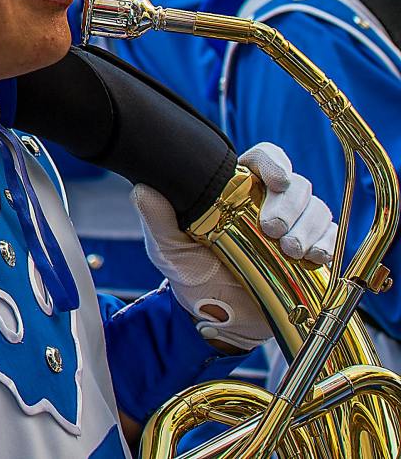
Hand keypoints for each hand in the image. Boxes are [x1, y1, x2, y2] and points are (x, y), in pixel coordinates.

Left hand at [132, 141, 336, 350]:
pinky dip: (326, 245)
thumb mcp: (168, 246)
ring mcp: (293, 227)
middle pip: (296, 185)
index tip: (274, 180)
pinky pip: (331, 238)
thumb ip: (157, 217)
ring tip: (290, 250)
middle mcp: (268, 203)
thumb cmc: (192, 273)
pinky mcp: (310, 253)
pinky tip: (313, 258)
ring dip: (308, 226)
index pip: (263, 159)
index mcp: (236, 190)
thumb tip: (144, 189)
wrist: (217, 317)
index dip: (273, 163)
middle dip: (289, 204)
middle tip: (272, 229)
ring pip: (316, 208)